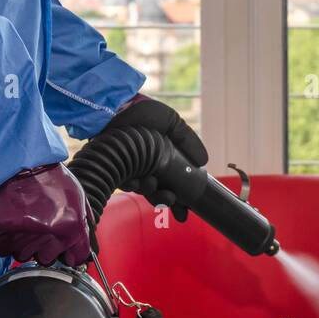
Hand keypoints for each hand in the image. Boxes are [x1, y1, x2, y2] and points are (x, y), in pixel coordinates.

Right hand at [0, 162, 93, 266]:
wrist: (14, 162)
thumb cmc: (46, 175)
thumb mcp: (77, 195)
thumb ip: (83, 222)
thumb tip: (85, 244)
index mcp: (72, 227)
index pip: (76, 259)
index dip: (71, 254)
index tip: (66, 250)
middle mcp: (49, 238)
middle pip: (48, 259)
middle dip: (45, 248)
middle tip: (39, 228)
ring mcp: (23, 240)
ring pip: (24, 255)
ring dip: (23, 244)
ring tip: (22, 221)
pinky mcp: (0, 238)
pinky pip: (3, 250)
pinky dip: (5, 241)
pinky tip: (9, 224)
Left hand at [104, 94, 206, 221]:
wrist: (115, 104)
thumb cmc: (142, 110)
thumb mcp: (172, 123)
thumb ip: (188, 141)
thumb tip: (204, 162)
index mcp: (161, 158)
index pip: (172, 184)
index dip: (179, 200)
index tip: (183, 213)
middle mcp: (146, 165)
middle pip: (158, 192)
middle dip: (165, 201)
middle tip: (171, 201)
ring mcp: (130, 167)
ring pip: (142, 190)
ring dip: (150, 193)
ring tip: (151, 184)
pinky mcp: (114, 167)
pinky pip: (124, 183)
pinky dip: (131, 184)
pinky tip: (136, 180)